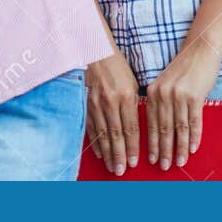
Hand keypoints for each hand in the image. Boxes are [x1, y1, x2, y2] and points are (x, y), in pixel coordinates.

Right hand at [85, 51, 140, 175]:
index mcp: (126, 96)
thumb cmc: (117, 67)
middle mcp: (110, 101)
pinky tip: (99, 153)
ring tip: (111, 167)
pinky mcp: (84, 103)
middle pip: (116, 135)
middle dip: (119, 155)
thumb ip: (134, 105)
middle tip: (120, 171)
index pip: (131, 128)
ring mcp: (95, 103)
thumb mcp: (132, 83)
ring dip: (107, 153)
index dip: (132, 147)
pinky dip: (95, 141)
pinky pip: (90, 127)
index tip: (133, 162)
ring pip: (102, 134)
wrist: (94, 51)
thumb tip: (137, 127)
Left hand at [144, 38, 220, 170]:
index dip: (152, 144)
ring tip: (179, 162)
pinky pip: (194, 121)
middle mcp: (163, 94)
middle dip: (164, 150)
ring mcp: (179, 95)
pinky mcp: (195, 96)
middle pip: (163, 129)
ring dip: (179, 148)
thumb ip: (160, 102)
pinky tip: (192, 148)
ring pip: (179, 128)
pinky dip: (193, 137)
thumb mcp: (165, 83)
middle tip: (164, 167)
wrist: (201, 50)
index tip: (151, 159)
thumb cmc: (184, 69)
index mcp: (153, 92)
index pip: (150, 124)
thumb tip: (159, 130)